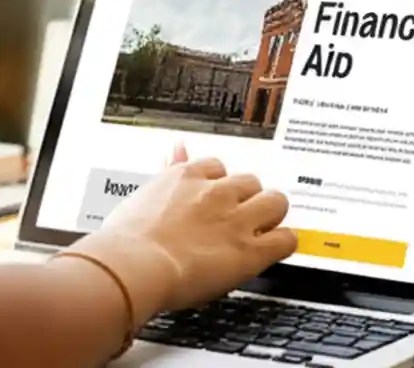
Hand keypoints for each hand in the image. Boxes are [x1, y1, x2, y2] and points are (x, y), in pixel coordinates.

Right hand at [68, 149, 297, 322]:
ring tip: (259, 230)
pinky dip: (283, 243)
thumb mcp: (143, 193)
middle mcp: (217, 192)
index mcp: (188, 176)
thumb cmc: (127, 238)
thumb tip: (177, 148)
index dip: (220, 185)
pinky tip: (271, 250)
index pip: (218, 167)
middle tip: (236, 217)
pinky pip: (286, 239)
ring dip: (270, 215)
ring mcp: (236, 219)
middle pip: (251, 181)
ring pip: (275, 202)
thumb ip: (168, 169)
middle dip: (247, 198)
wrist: (134, 265)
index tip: (217, 199)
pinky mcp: (249, 250)